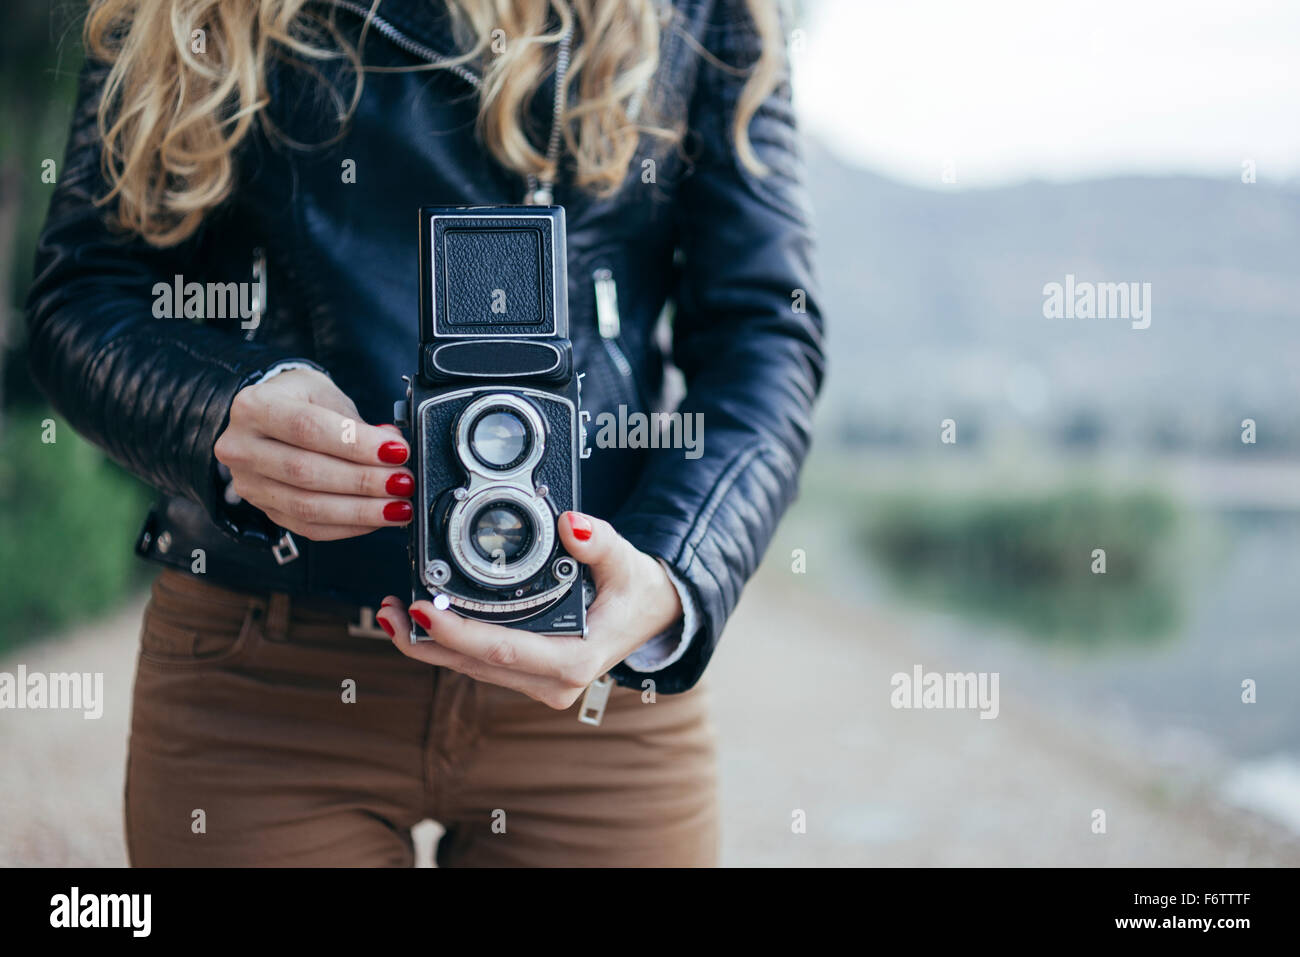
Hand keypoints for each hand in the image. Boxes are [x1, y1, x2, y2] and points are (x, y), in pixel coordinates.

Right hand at [213, 367, 414, 540]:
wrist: (266, 418)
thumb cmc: (299, 401)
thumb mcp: (324, 395)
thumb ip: (357, 423)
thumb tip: (394, 447)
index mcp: (255, 407)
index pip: (308, 428)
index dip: (357, 444)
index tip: (397, 451)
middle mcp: (241, 447)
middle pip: (307, 472)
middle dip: (364, 481)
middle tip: (403, 482)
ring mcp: (249, 483)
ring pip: (307, 507)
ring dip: (361, 511)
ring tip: (398, 507)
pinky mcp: (264, 509)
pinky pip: (308, 527)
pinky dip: (348, 526)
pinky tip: (376, 519)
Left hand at [377, 511, 683, 709]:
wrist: (651, 614)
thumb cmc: (636, 589)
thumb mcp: (625, 560)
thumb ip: (599, 542)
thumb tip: (571, 523)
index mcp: (576, 661)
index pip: (504, 651)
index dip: (458, 633)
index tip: (422, 608)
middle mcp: (554, 683)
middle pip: (476, 666)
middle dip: (426, 641)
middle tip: (387, 611)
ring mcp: (539, 685)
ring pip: (471, 670)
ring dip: (429, 645)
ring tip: (389, 613)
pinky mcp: (528, 678)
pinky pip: (479, 666)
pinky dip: (448, 645)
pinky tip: (421, 622)